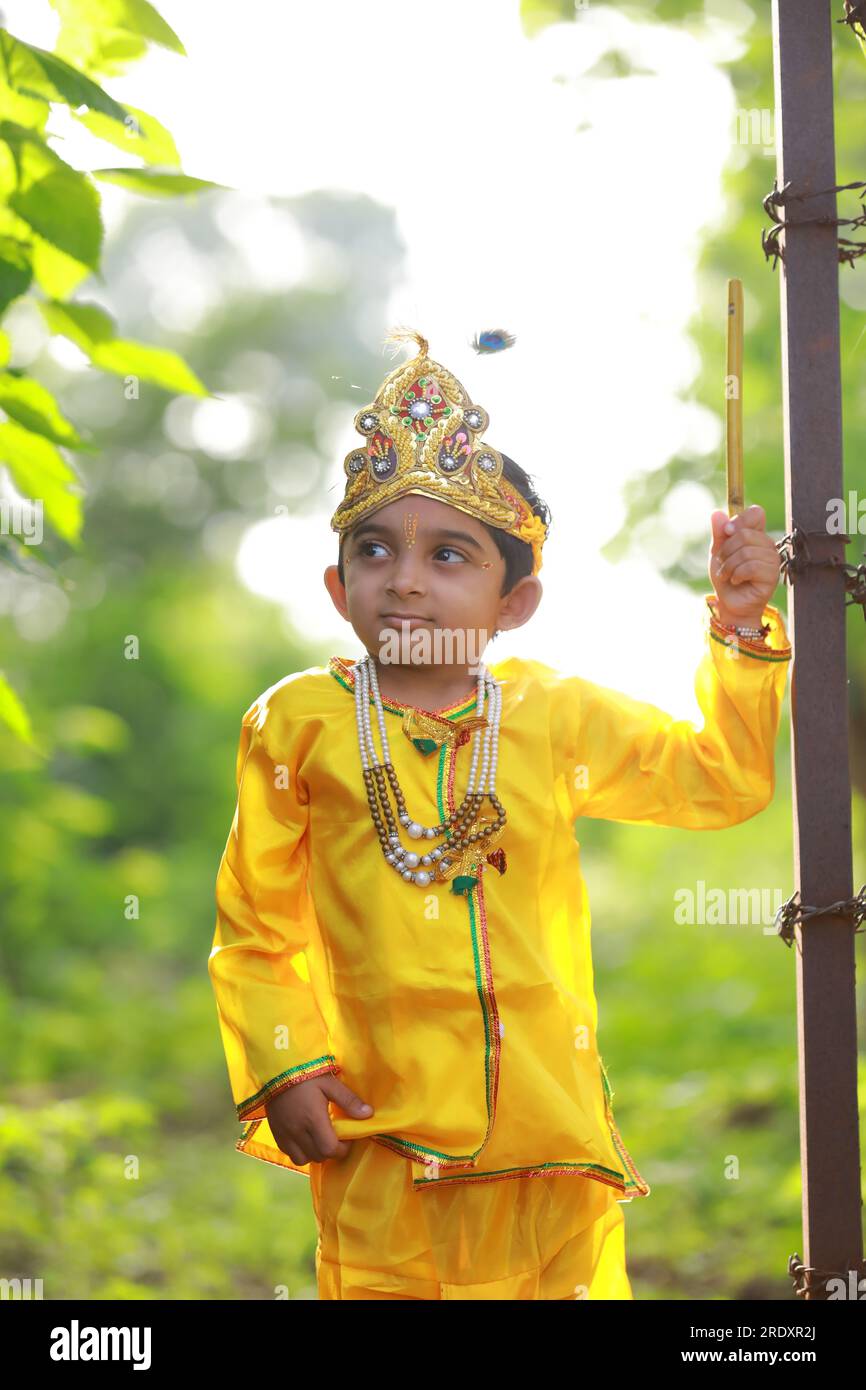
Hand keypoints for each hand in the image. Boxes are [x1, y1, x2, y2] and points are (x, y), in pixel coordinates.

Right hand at [265, 1075, 374, 1164]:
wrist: (276, 1069)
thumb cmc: (306, 1074)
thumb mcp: (330, 1083)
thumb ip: (349, 1100)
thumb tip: (368, 1114)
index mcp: (313, 1119)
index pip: (330, 1149)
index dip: (342, 1149)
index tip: (347, 1139)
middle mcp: (298, 1132)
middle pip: (318, 1157)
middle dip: (331, 1151)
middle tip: (336, 1138)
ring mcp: (285, 1135)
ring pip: (302, 1160)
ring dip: (315, 1154)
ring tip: (320, 1139)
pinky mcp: (276, 1134)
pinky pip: (289, 1154)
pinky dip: (300, 1151)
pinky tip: (305, 1138)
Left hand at [709, 505, 780, 624]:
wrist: (729, 602)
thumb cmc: (726, 576)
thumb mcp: (718, 552)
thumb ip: (719, 533)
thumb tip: (717, 512)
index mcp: (756, 534)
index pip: (756, 513)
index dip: (740, 520)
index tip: (727, 532)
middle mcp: (768, 544)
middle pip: (745, 534)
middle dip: (726, 550)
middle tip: (723, 563)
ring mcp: (773, 560)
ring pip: (746, 551)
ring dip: (729, 565)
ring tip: (728, 574)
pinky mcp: (773, 575)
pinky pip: (751, 567)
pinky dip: (737, 574)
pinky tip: (736, 580)